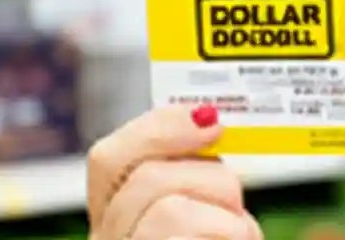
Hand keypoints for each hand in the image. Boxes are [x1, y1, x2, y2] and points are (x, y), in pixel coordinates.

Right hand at [86, 104, 261, 239]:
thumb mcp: (212, 214)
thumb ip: (198, 177)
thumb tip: (209, 117)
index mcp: (116, 222)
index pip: (108, 158)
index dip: (158, 127)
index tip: (212, 119)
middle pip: (149, 179)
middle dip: (213, 181)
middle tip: (235, 209)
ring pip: (171, 212)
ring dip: (228, 222)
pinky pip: (195, 235)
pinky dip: (234, 238)